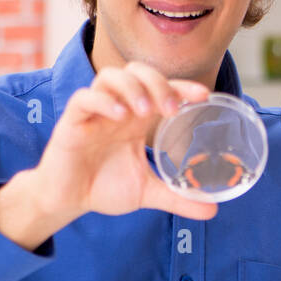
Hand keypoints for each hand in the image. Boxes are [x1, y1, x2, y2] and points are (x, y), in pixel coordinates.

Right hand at [30, 62, 217, 221]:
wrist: (68, 201)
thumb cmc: (103, 187)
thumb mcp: (147, 192)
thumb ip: (178, 198)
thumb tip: (213, 209)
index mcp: (137, 118)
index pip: (162, 89)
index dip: (182, 87)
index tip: (204, 96)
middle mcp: (117, 108)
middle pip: (138, 72)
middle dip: (158, 83)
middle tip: (171, 108)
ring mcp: (94, 112)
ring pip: (111, 77)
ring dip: (132, 88)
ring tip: (146, 111)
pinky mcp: (71, 122)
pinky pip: (83, 99)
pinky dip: (102, 101)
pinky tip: (118, 115)